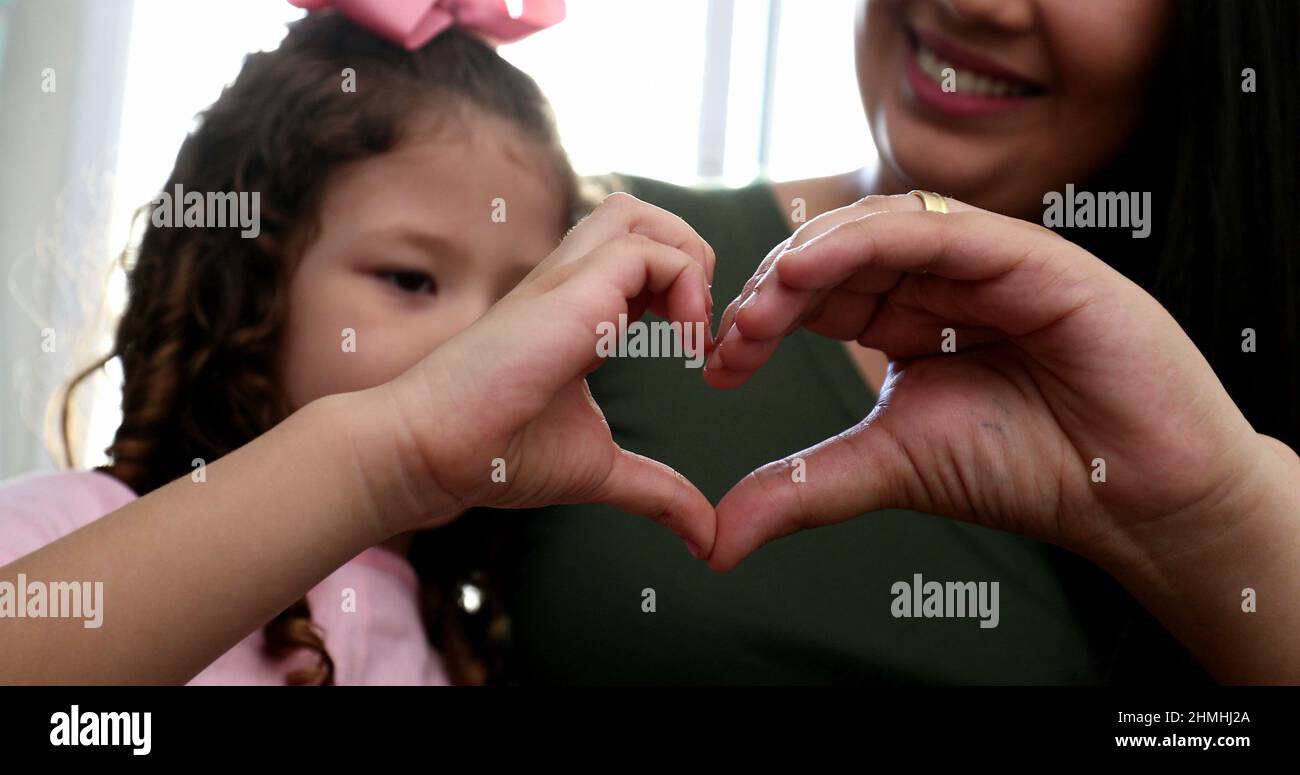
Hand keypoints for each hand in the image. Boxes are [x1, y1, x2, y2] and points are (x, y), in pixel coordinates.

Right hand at [356, 193, 716, 555]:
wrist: (432, 452)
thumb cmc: (498, 456)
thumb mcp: (598, 468)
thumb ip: (657, 491)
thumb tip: (706, 538)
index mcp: (578, 312)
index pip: (639, 262)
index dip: (683, 296)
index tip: (695, 360)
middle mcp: (571, 284)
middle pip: (640, 216)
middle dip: (690, 256)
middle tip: (696, 329)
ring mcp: (567, 280)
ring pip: (640, 214)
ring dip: (687, 258)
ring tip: (690, 328)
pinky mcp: (572, 290)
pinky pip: (648, 251)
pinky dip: (685, 285)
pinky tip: (682, 348)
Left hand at [703, 193, 1276, 577]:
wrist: (1132, 495)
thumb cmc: (1023, 469)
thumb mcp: (888, 468)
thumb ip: (802, 488)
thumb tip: (713, 539)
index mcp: (907, 315)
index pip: (818, 294)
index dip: (762, 318)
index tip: (718, 365)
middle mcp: (940, 279)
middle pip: (837, 254)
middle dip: (775, 288)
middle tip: (731, 335)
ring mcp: (985, 261)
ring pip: (878, 227)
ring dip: (811, 259)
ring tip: (762, 303)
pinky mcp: (1031, 256)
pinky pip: (940, 228)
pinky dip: (871, 239)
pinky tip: (813, 267)